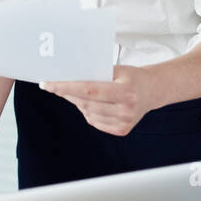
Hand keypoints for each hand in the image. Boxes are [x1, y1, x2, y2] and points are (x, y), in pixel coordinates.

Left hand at [41, 65, 158, 135]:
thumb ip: (95, 73)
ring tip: (76, 92)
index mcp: (127, 92)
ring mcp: (125, 122)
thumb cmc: (131, 77)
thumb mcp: (117, 69)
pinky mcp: (122, 130)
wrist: (152, 91)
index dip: (66, 87)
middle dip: (66, 93)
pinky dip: (87, 111)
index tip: (48, 84)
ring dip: (76, 102)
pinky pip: (94, 121)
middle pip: (86, 103)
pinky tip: (91, 103)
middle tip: (53, 85)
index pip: (89, 90)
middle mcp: (127, 110)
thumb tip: (66, 76)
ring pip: (87, 112)